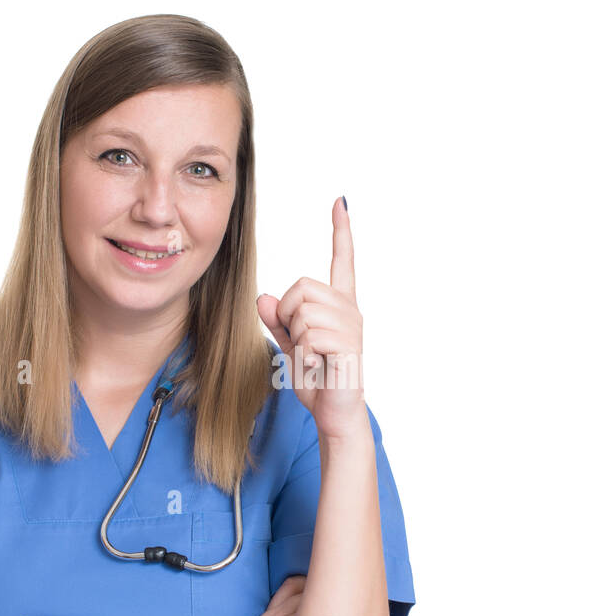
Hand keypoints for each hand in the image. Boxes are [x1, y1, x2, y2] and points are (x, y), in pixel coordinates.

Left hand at [256, 197, 367, 440]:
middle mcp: (349, 309)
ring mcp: (351, 326)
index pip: (343, 260)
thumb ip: (277, 321)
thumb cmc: (317, 380)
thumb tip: (264, 297)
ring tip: (311, 356)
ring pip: (303, 310)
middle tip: (300, 343)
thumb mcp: (289, 346)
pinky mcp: (348, 345)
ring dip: (296, 337)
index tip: (341, 202)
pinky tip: (318, 366)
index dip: (341, 231)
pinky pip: (310, 334)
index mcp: (339, 305)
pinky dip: (304, 353)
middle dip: (288, 314)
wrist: (333, 413)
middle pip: (302, 286)